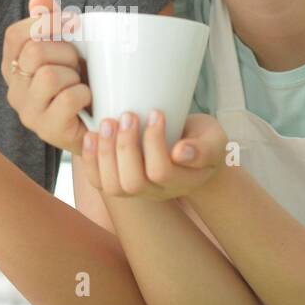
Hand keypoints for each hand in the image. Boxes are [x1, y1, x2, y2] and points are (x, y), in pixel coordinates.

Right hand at [2, 0, 90, 154]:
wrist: (97, 126)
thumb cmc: (78, 84)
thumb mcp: (65, 49)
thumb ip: (50, 21)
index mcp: (13, 67)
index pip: (15, 35)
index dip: (44, 23)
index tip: (72, 24)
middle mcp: (14, 90)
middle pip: (34, 53)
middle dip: (66, 53)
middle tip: (78, 65)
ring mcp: (29, 113)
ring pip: (49, 76)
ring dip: (74, 76)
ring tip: (80, 84)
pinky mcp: (48, 130)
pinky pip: (68, 98)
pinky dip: (84, 94)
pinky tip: (86, 101)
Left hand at [78, 111, 227, 201]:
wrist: (192, 151)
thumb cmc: (203, 140)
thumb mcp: (213, 140)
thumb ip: (204, 148)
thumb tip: (180, 153)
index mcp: (182, 181)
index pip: (161, 171)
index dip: (154, 142)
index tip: (156, 112)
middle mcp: (158, 192)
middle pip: (133, 182)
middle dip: (125, 147)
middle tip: (127, 116)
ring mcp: (137, 190)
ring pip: (113, 187)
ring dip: (105, 153)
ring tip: (107, 123)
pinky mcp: (120, 181)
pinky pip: (98, 182)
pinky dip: (91, 160)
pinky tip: (91, 135)